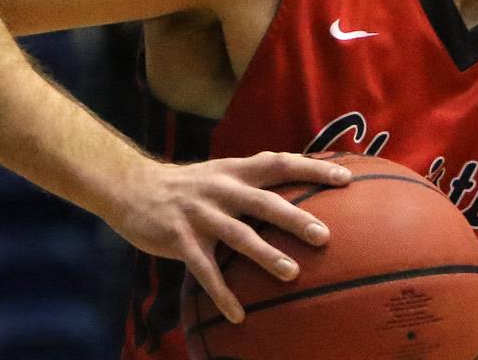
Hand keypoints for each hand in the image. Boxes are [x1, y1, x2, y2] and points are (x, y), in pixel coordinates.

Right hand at [102, 151, 352, 323]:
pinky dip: (222, 293)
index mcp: (236, 170)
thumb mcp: (222, 173)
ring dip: (266, 255)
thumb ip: (254, 180)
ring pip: (239, 235)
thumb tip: (299, 187)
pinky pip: (205, 270)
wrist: (131, 187)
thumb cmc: (188, 186)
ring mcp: (200, 214)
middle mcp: (222, 188)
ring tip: (291, 274)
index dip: (314, 167)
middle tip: (324, 237)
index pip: (281, 163)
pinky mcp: (180, 238)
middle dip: (295, 218)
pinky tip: (239, 315)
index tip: (346, 177)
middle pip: (264, 202)